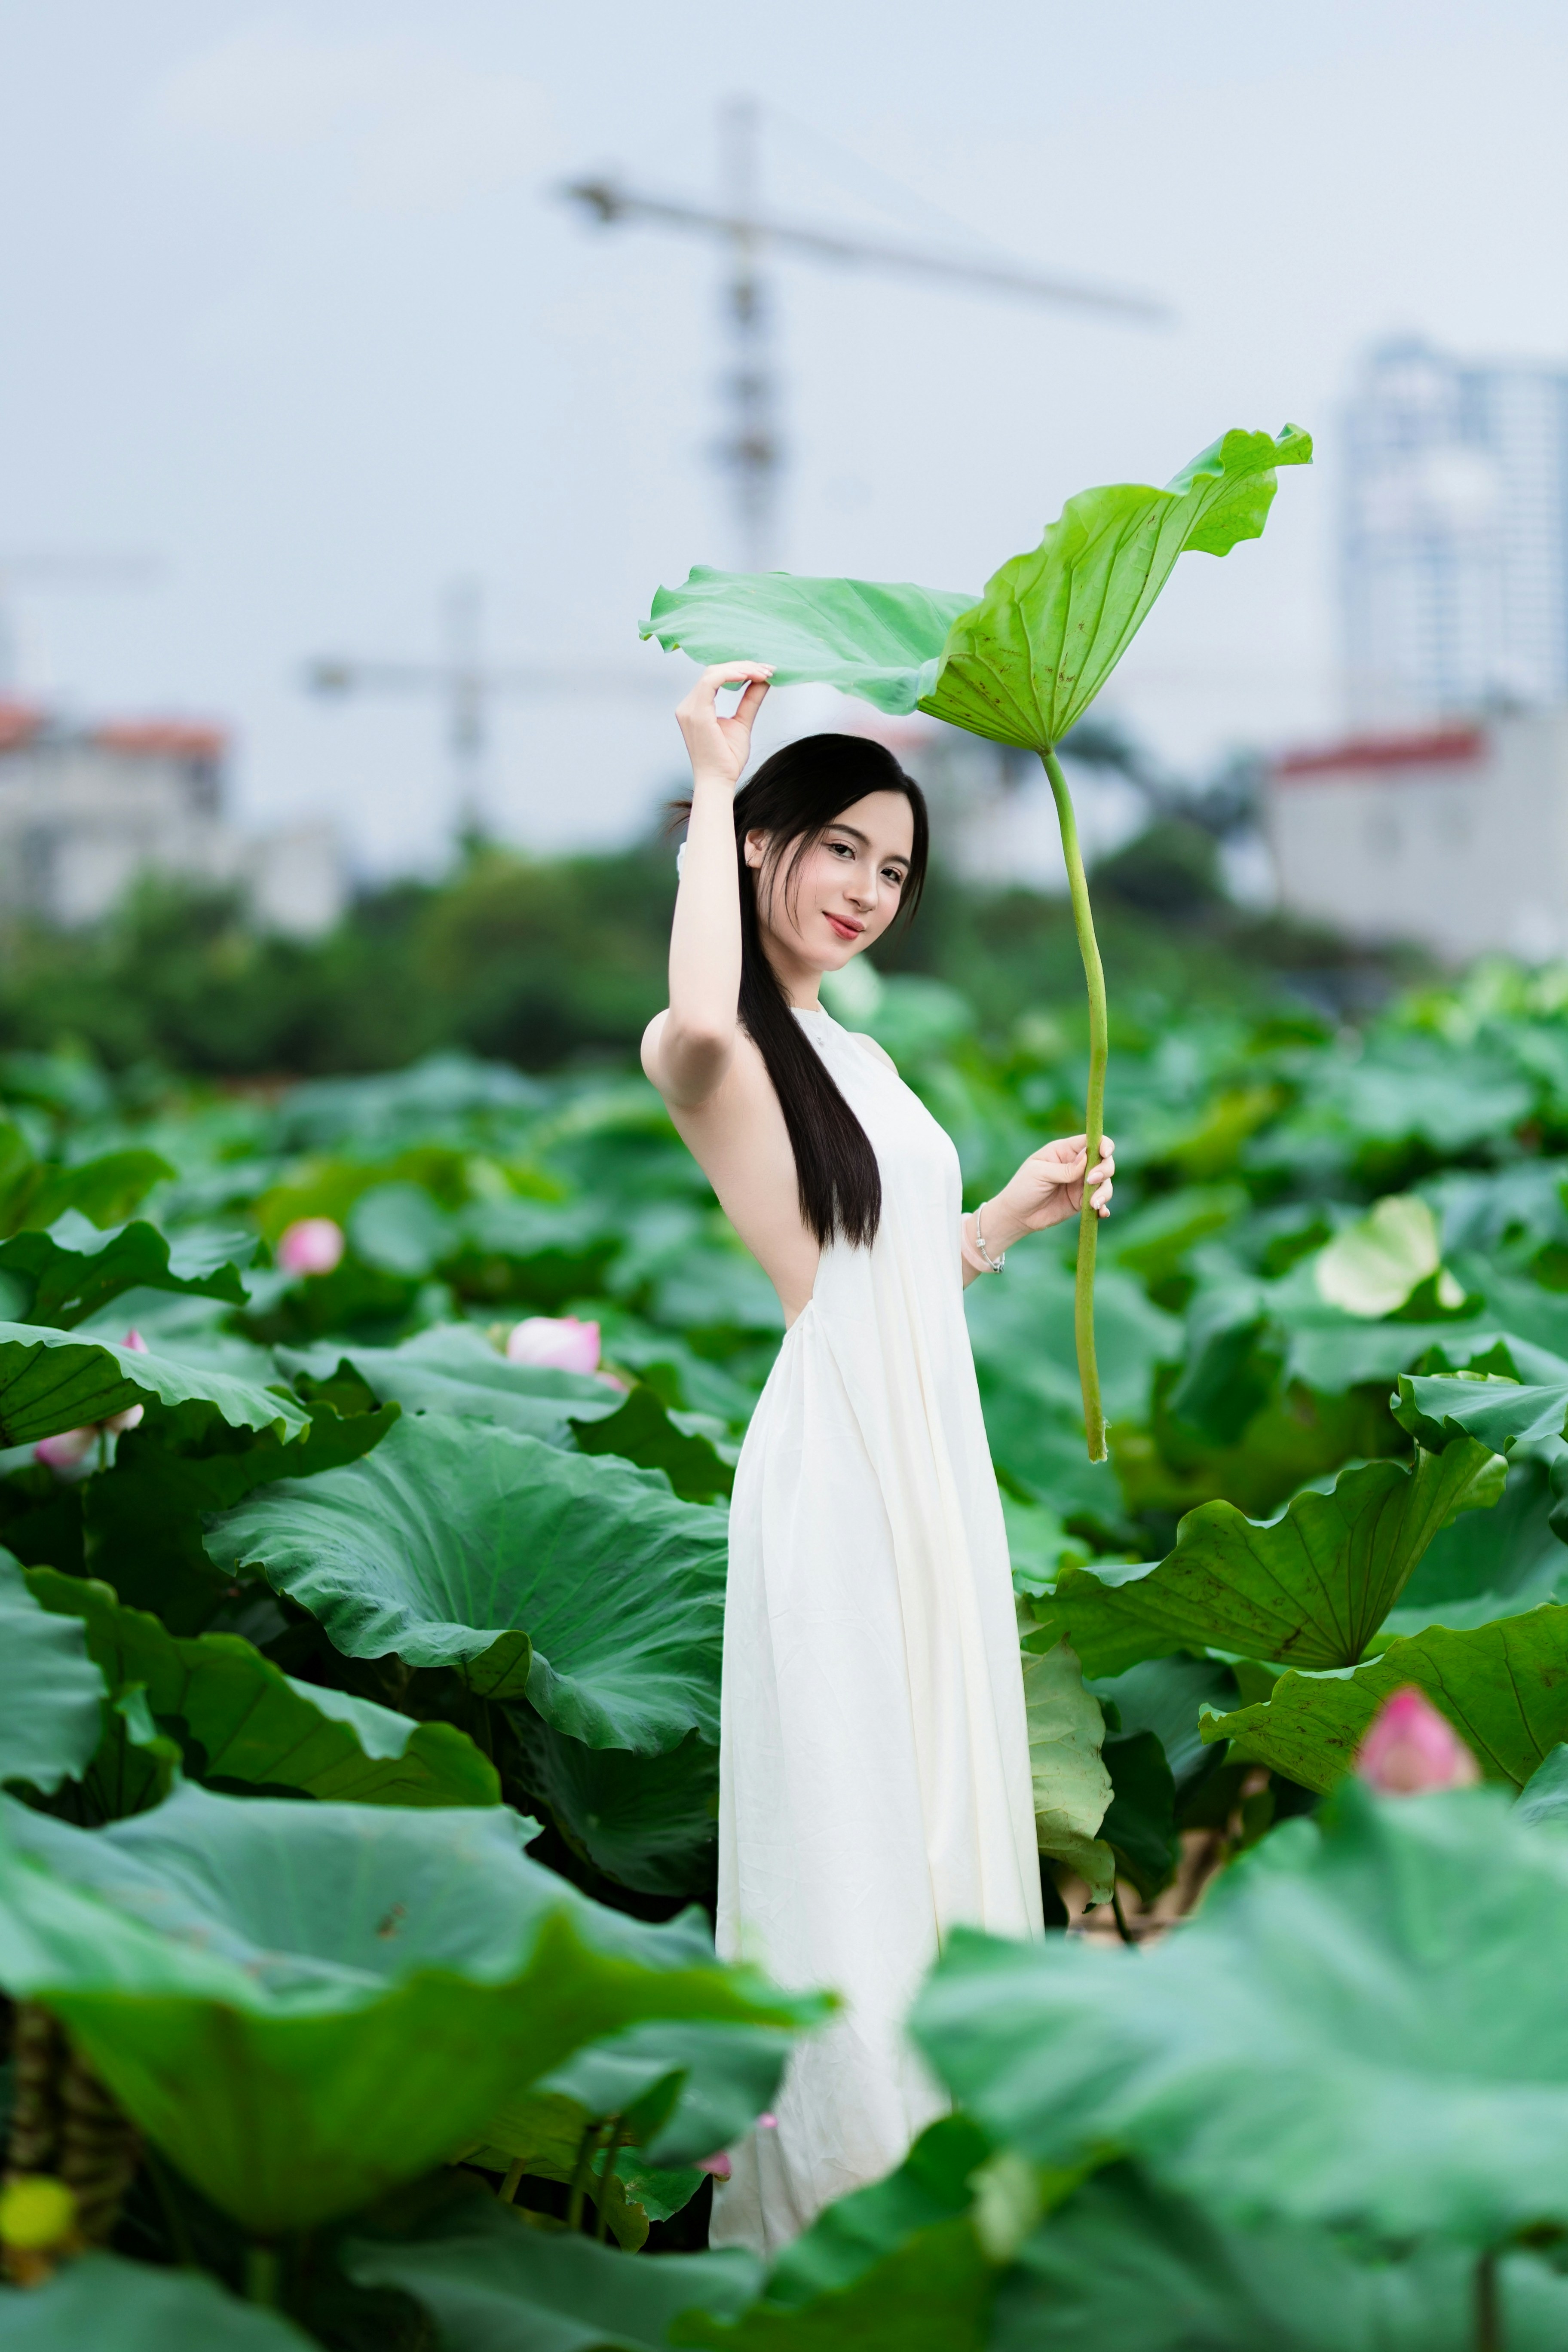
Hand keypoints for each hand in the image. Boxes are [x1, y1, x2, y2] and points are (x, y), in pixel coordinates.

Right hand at [676, 662, 772, 788]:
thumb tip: (764, 680)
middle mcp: (688, 706)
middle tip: (768, 669)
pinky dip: (731, 675)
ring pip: (712, 672)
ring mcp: (689, 709)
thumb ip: (750, 699)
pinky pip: (711, 681)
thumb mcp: (743, 722)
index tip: (764, 671)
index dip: (740, 669)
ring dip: (741, 669)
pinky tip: (750, 675)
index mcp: (696, 707)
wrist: (719, 781)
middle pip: (713, 670)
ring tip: (763, 673)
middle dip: (743, 666)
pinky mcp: (696, 713)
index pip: (715, 676)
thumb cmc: (727, 759)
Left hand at [987, 1132, 1114, 1244]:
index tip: (1105, 1153)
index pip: (1090, 1141)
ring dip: (1104, 1192)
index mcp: (1064, 1151)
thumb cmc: (1022, 1188)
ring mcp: (1080, 1184)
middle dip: (1104, 1169)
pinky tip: (1102, 1213)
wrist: (1016, 1215)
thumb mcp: (1039, 1173)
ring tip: (1093, 1204)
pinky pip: (1099, 1202)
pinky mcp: (1081, 1202)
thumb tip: (1087, 1158)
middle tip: (1092, 1180)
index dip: (1103, 1144)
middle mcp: (1076, 1165)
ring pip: (1104, 1183)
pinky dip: (1103, 1207)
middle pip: (1103, 1161)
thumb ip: (1064, 1168)